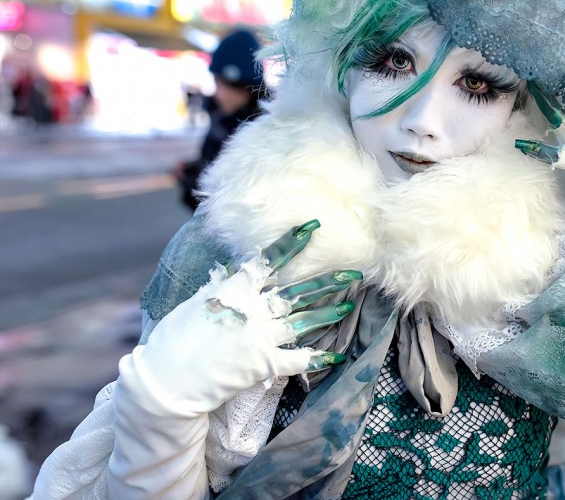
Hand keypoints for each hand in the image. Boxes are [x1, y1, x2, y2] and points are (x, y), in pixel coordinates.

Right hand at [120, 220, 360, 418]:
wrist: (168, 381)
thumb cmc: (175, 340)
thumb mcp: (196, 303)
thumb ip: (219, 286)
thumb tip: (230, 269)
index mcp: (234, 290)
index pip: (268, 261)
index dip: (291, 243)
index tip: (311, 228)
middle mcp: (253, 310)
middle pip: (296, 291)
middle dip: (326, 281)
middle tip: (352, 272)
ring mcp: (261, 337)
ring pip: (303, 321)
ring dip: (327, 313)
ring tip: (348, 304)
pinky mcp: (264, 364)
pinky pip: (299, 360)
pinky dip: (319, 357)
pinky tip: (337, 355)